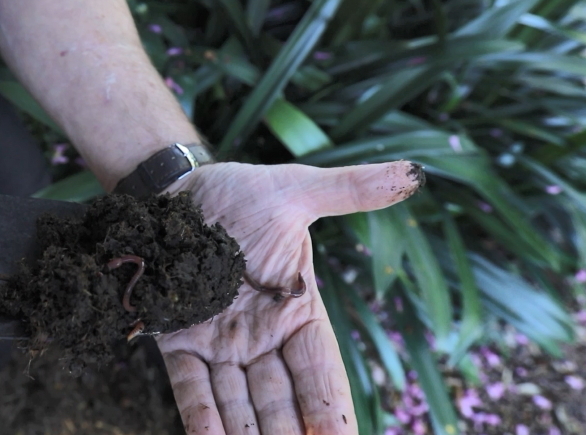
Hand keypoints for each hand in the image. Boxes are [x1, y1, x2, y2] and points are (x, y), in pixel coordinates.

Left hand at [156, 160, 422, 434]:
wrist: (173, 187)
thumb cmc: (237, 190)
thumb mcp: (296, 190)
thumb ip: (350, 191)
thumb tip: (411, 176)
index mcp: (296, 310)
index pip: (321, 372)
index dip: (331, 410)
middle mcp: (259, 337)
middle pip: (281, 400)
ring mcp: (217, 342)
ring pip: (238, 404)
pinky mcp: (176, 340)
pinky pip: (190, 388)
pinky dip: (202, 419)